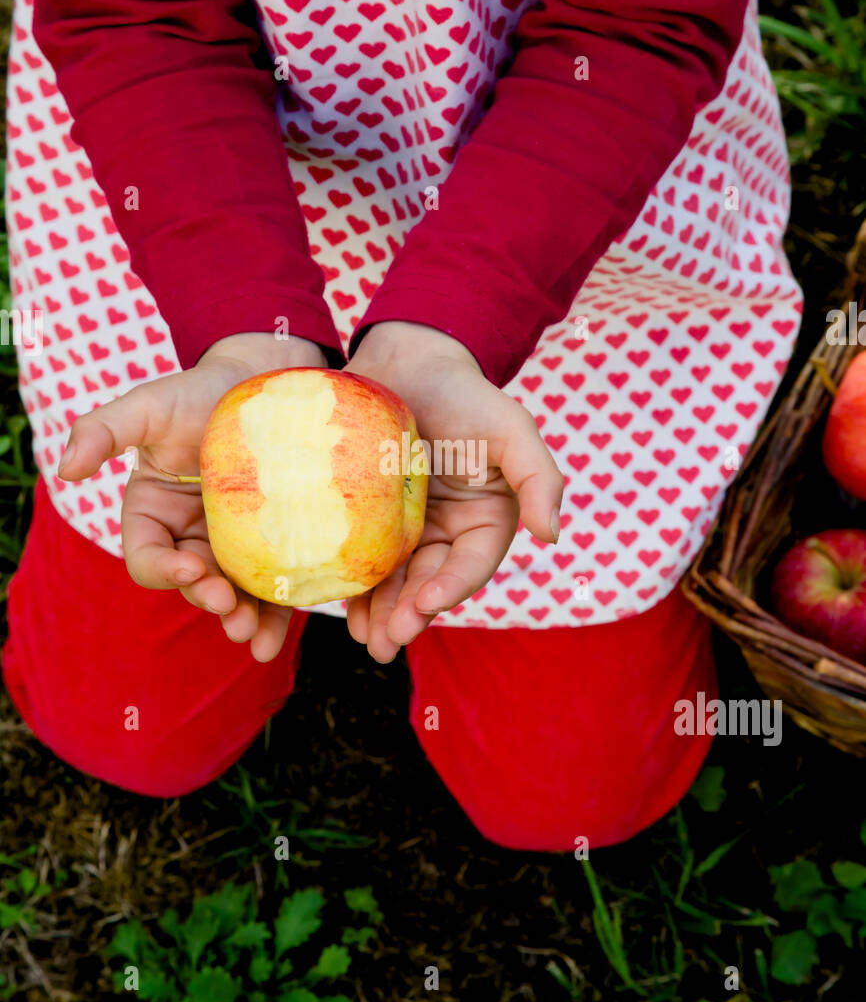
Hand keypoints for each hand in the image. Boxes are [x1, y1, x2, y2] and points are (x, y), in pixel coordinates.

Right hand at [58, 332, 328, 661]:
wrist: (264, 381)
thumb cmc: (200, 393)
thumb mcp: (148, 405)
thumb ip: (103, 430)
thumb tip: (66, 470)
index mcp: (152, 515)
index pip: (147, 557)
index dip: (162, 569)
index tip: (190, 567)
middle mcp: (189, 538)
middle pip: (192, 584)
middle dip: (208, 600)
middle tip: (229, 606)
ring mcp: (232, 547)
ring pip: (233, 595)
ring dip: (242, 619)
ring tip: (255, 633)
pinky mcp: (273, 548)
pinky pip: (273, 586)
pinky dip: (279, 612)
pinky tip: (286, 629)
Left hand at [344, 320, 563, 662]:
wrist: (404, 359)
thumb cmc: (462, 391)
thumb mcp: (510, 425)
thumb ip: (539, 476)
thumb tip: (551, 534)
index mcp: (485, 520)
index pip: (471, 564)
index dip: (450, 588)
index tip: (424, 604)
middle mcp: (446, 532)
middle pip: (429, 582)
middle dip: (409, 616)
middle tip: (386, 642)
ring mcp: (404, 529)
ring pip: (394, 581)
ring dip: (380, 614)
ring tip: (364, 639)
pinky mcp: (366, 520)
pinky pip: (359, 559)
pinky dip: (351, 586)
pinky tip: (337, 606)